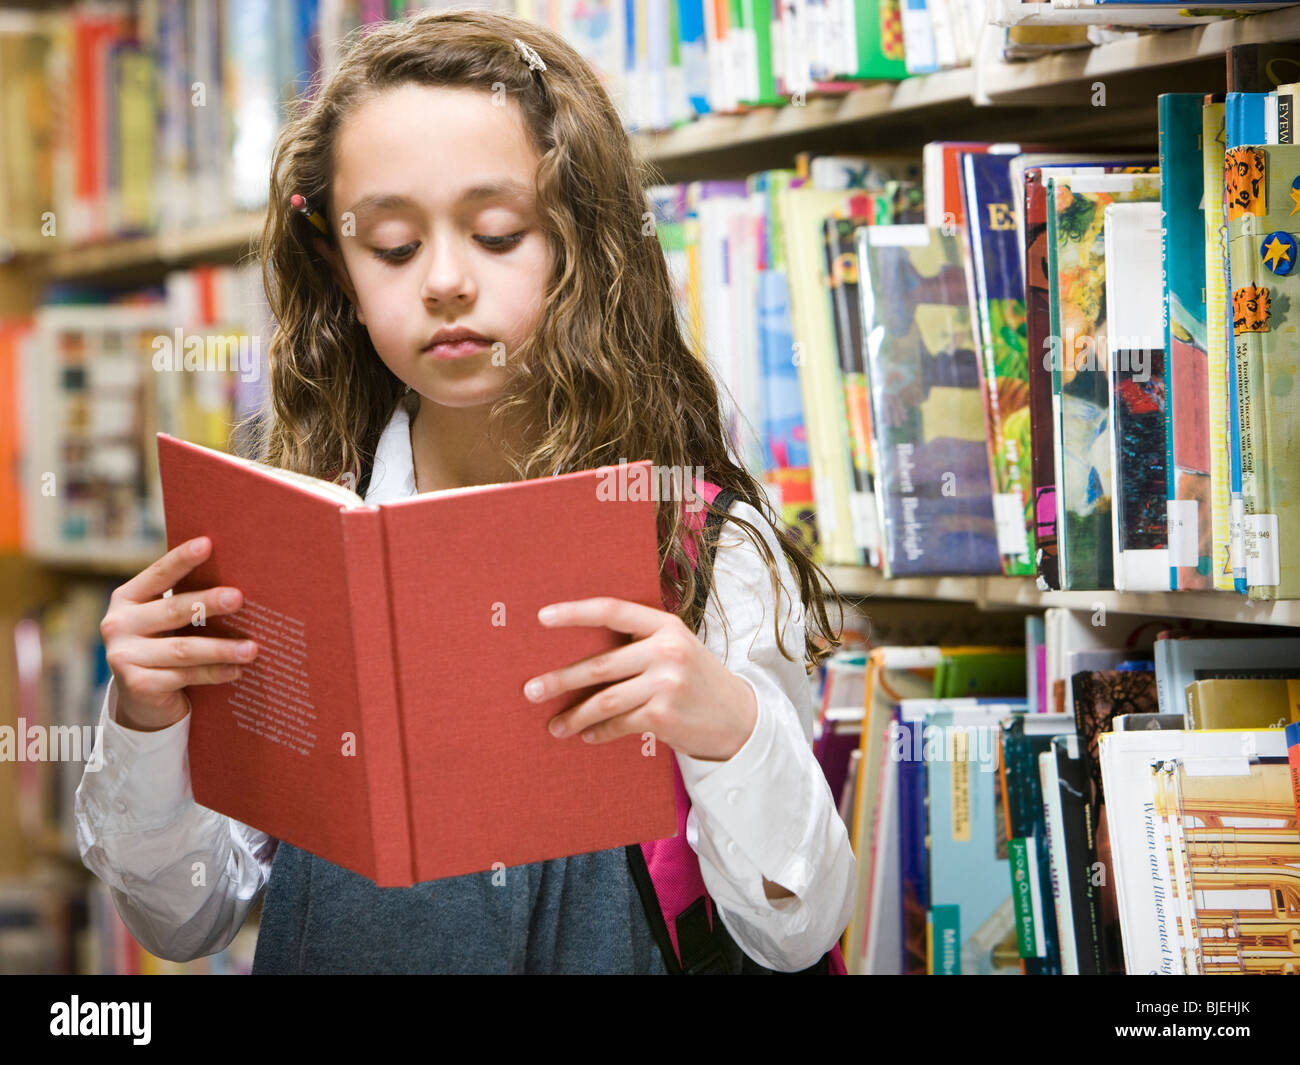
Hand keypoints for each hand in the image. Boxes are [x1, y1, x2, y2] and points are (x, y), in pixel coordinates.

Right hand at [100, 536, 259, 731]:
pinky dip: (215, 673)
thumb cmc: (165, 646)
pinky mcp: (137, 685)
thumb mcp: (168, 621)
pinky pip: (185, 676)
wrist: (143, 700)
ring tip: (252, 648)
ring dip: (222, 648)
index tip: (207, 544)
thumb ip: (187, 602)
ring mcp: (123, 656)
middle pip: (173, 610)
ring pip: (183, 649)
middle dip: (208, 603)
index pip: (158, 575)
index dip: (181, 559)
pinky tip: (237, 670)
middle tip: (238, 598)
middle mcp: (118, 624)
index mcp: (126, 598)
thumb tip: (238, 582)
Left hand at [525, 597, 757, 761]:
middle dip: (560, 679)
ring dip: (575, 715)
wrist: (739, 718)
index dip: (575, 612)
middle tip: (531, 690)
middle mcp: (666, 650)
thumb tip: (581, 649)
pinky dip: (599, 732)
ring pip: (604, 699)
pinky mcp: (664, 715)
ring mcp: (666, 684)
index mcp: (666, 625)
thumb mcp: (677, 648)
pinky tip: (586, 736)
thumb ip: (641, 642)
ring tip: (554, 725)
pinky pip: (618, 723)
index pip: (612, 611)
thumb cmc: (697, 680)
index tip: (541, 617)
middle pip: (599, 664)